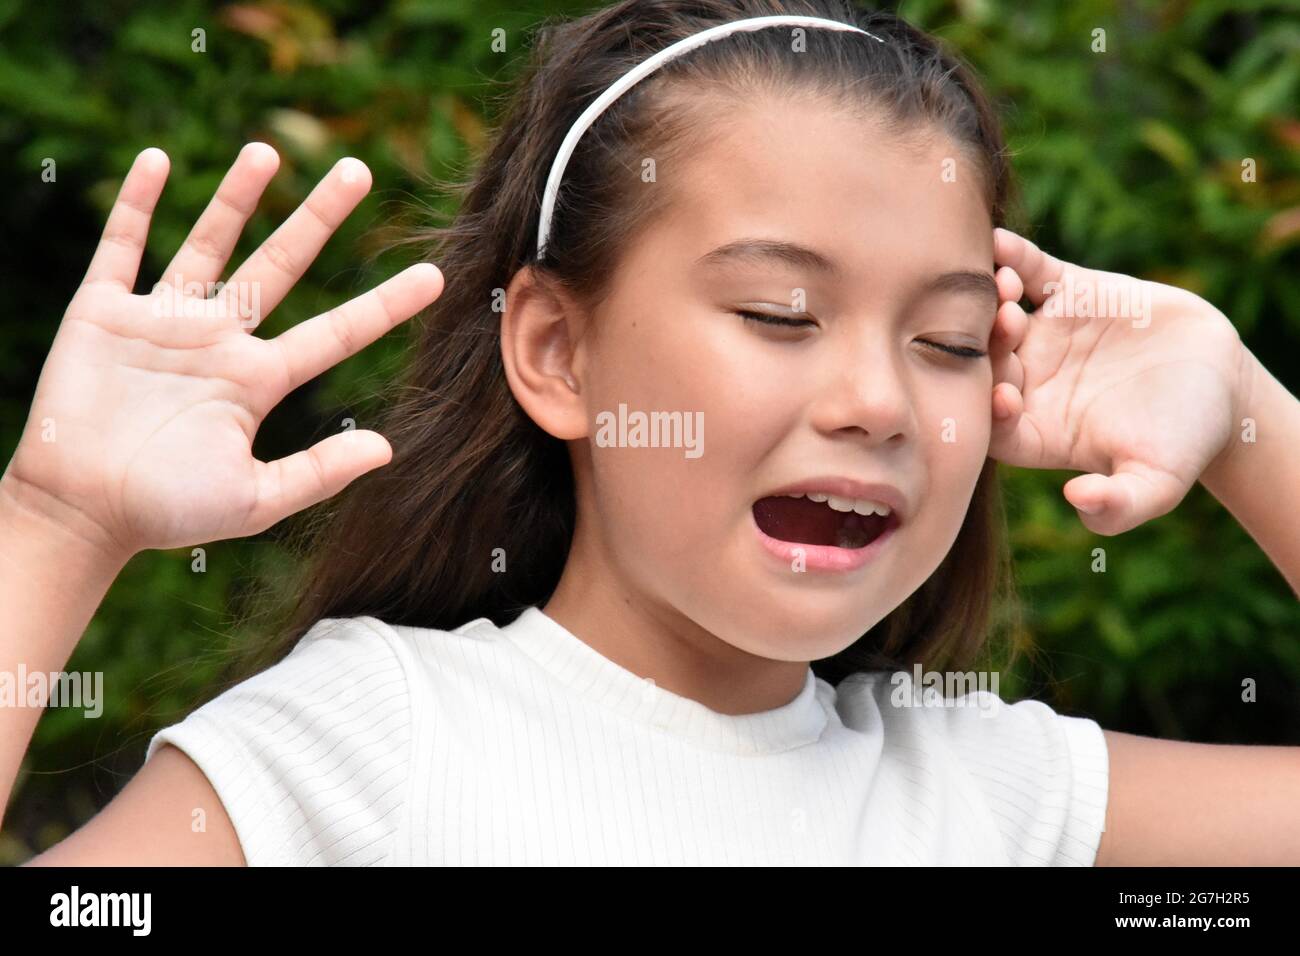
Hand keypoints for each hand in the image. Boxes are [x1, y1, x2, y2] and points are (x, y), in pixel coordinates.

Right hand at [1, 144, 443, 558]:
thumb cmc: (166, 513)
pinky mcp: (103, 312)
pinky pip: (123, 247)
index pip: (336, 332)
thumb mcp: (255, 499)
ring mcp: (163, 321)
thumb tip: (387, 448)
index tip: (433, 276)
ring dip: (236, 197)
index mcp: (258, 380)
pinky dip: (136, 204)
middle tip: (357, 169)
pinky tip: (158, 161)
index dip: (384, 304)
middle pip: (280, 264)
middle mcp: (218, 340)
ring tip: (269, 151)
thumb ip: (318, 472)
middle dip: (318, 218)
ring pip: (208, 243)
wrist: (80, 513)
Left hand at [988, 227, 1251, 534]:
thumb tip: (1080, 503)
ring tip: (1006, 288)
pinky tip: (1001, 243)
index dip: (989, 412)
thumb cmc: (1183, 446)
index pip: (991, 427)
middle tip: (1001, 328)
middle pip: (986, 366)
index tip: (1002, 397)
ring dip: (995, 302)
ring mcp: (1042, 336)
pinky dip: (1016, 258)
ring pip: (1001, 316)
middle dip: (987, 348)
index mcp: (1033, 432)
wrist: (1221, 389)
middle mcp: (1027, 383)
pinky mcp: (1066, 294)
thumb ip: (1119, 506)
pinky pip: (1031, 273)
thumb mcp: (1156, 485)